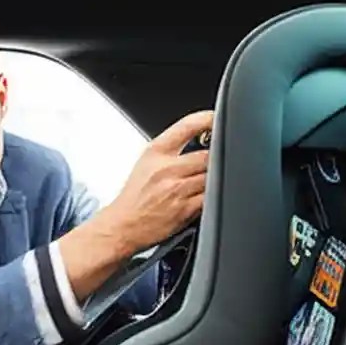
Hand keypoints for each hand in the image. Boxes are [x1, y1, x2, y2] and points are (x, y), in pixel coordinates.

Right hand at [57, 110, 212, 301]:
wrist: (122, 225)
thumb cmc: (135, 196)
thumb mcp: (147, 163)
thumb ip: (172, 150)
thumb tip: (203, 140)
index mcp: (156, 151)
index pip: (187, 126)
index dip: (207, 119)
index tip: (217, 118)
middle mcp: (166, 168)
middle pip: (208, 154)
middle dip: (217, 157)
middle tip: (222, 159)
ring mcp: (177, 189)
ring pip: (212, 176)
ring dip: (218, 178)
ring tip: (218, 179)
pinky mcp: (185, 209)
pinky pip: (210, 197)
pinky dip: (216, 196)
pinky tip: (213, 196)